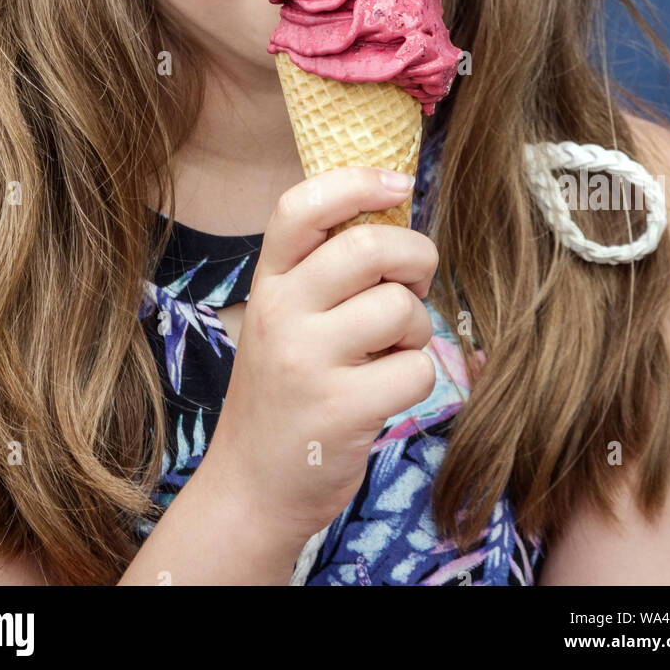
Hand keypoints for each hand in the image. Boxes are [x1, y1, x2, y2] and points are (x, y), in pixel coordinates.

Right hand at [205, 166, 438, 543]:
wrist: (252, 487)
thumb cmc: (286, 390)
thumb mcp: (285, 318)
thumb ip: (324, 270)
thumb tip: (396, 210)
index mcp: (268, 282)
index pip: (301, 206)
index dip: (355, 182)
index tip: (399, 183)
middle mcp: (280, 313)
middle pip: (368, 247)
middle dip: (416, 257)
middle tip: (414, 283)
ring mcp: (307, 361)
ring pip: (401, 308)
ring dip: (416, 328)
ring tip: (390, 349)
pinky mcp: (340, 409)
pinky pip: (417, 368)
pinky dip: (417, 377)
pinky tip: (386, 391)